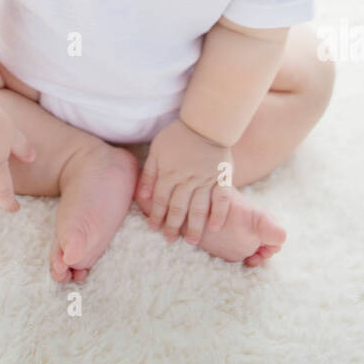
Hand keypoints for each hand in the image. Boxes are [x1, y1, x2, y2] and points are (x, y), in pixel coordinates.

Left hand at [136, 118, 234, 244]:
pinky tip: (215, 228)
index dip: (156, 215)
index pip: (161, 199)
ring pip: (199, 208)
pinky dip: (219, 215)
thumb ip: (149, 173)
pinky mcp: (222, 178)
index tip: (154, 228)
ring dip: (195, 227)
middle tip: (171, 239)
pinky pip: (222, 200)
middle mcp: (187, 179)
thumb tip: (140, 194)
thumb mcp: (157, 150)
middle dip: (173, 226)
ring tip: (192, 242)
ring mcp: (206, 180)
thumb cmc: (178, 135)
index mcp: (169, 173)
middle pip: (178, 207)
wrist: (206, 122)